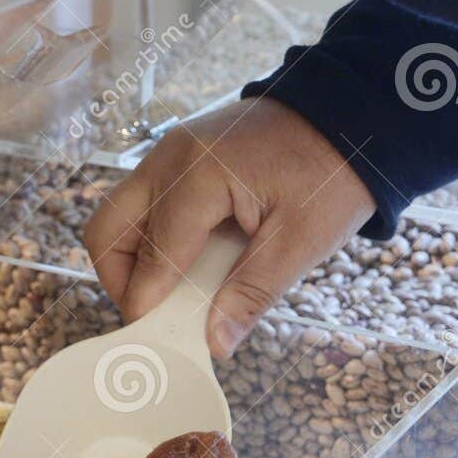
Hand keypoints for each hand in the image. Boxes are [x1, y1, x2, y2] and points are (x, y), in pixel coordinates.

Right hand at [85, 98, 375, 358]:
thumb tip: (214, 343)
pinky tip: (189, 264)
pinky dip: (153, 242)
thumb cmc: (332, 172)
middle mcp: (168, 160)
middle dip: (122, 282)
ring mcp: (168, 155)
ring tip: (174, 293)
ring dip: (135, 262)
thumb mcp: (301, 241)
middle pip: (106, 232)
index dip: (148, 307)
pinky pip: (144, 207)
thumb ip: (251, 293)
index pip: (151, 257)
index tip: (159, 342)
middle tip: (156, 314)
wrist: (350, 114)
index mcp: (198, 176)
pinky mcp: (177, 160)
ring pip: (118, 219)